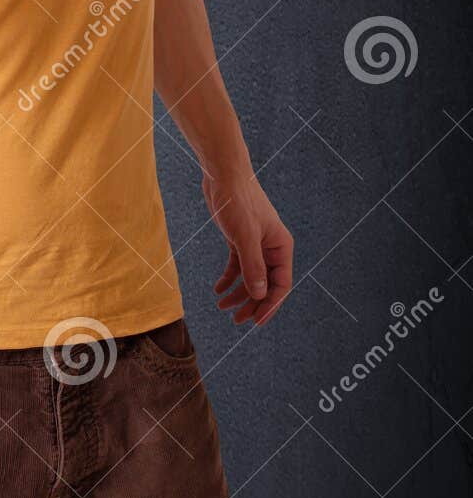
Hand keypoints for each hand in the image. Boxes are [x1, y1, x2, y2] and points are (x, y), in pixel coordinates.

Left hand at [205, 168, 293, 327]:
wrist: (223, 175)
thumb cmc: (237, 202)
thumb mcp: (244, 236)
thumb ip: (252, 266)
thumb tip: (259, 295)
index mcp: (280, 247)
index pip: (280, 284)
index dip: (270, 305)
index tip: (256, 322)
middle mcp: (271, 248)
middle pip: (265, 284)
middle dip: (252, 304)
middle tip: (238, 320)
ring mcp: (255, 244)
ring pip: (250, 277)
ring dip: (238, 293)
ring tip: (222, 307)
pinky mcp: (239, 239)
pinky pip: (237, 266)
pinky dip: (229, 278)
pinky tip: (217, 289)